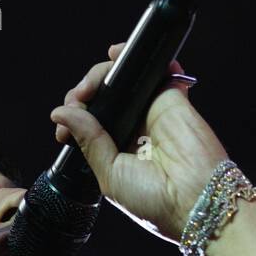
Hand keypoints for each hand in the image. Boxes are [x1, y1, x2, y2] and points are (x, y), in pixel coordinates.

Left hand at [49, 43, 230, 242]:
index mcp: (118, 153)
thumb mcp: (110, 175)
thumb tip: (61, 114)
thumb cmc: (155, 200)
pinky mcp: (172, 98)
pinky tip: (118, 55)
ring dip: (102, 73)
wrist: (194, 199)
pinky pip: (156, 69)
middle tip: (76, 100)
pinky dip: (137, 55)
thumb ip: (89, 141)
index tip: (61, 129)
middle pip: (103, 98)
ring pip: (123, 80)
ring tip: (90, 86)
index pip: (89, 124)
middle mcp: (134, 130)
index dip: (72, 118)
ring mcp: (153, 112)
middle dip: (82, 93)